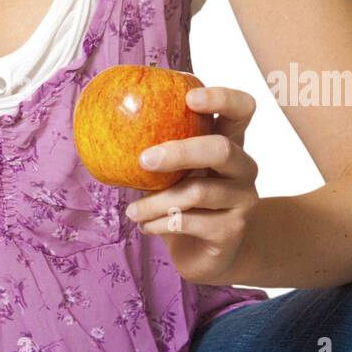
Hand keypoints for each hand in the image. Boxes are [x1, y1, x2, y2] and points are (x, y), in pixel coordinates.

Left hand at [125, 85, 259, 284]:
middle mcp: (243, 167)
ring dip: (156, 202)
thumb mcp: (172, 171)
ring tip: (132, 211)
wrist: (204, 253)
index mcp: (230, 141)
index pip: (241, 109)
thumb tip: (108, 123)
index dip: (221, 98)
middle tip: (143, 160)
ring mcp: (243, 200)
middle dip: (180, 152)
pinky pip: (190, 222)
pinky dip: (160, 223)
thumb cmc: (183, 200)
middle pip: (221, 149)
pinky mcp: (232, 231)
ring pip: (197, 192)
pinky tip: (146, 226)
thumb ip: (156, 147)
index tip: (189, 98)